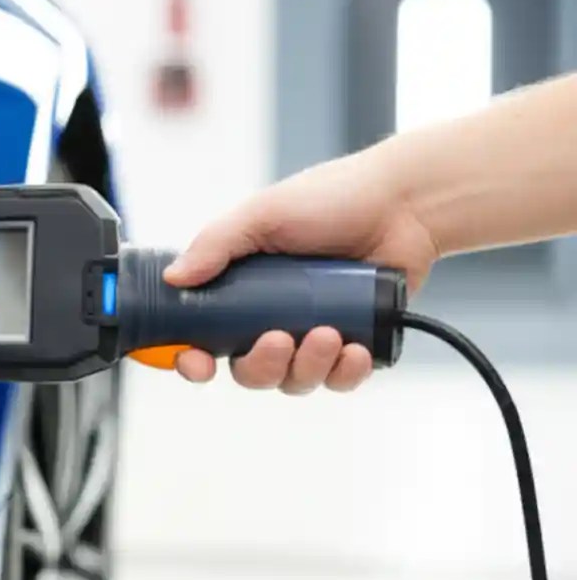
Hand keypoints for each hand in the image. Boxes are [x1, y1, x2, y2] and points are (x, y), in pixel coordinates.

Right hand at [162, 147, 440, 393]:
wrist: (404, 203)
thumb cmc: (331, 199)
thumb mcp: (262, 214)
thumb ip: (215, 244)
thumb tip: (174, 277)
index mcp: (240, 290)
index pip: (201, 337)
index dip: (192, 358)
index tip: (197, 362)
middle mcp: (271, 317)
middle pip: (248, 370)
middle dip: (262, 365)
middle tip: (280, 339)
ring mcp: (312, 334)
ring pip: (295, 380)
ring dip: (308, 366)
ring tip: (331, 334)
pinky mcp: (354, 344)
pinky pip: (340, 380)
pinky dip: (345, 373)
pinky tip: (355, 350)